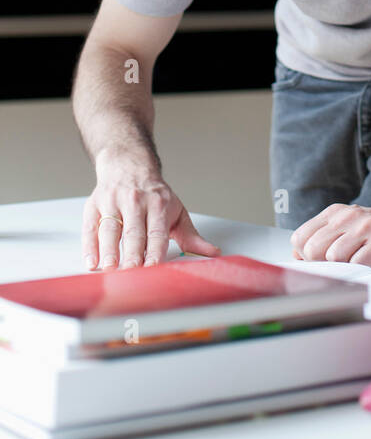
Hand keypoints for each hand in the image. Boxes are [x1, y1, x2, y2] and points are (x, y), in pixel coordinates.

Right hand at [82, 158, 220, 269]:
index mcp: (158, 205)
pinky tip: (92, 261)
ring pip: (110, 229)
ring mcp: (113, 202)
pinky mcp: (94, 205)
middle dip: (133, 254)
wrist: (129, 165)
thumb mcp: (176, 211)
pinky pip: (91, 226)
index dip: (155, 251)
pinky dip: (90, 245)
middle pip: (134, 232)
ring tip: (110, 268)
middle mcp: (135, 202)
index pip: (157, 232)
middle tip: (131, 273)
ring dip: (110, 251)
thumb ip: (191, 236)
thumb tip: (213, 253)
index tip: (153, 268)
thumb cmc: (154, 194)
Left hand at [291, 201, 370, 267]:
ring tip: (357, 266)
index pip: (300, 238)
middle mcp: (349, 216)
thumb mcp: (348, 228)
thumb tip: (296, 254)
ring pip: (333, 256)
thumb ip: (323, 239)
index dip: (305, 257)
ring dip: (343, 268)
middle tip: (339, 268)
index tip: (318, 264)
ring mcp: (366, 227)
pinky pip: (359, 263)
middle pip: (313, 249)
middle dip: (321, 265)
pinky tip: (370, 267)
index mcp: (336, 213)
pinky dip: (360, 271)